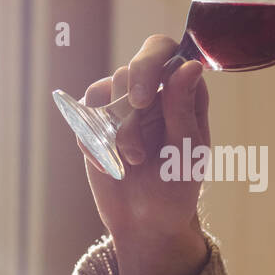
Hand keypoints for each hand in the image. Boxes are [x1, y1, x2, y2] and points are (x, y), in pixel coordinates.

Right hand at [79, 35, 210, 274]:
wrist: (145, 224)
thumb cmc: (176, 189)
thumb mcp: (187, 152)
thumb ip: (184, 109)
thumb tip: (190, 65)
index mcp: (182, 91)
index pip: (163, 50)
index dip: (149, 65)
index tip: (142, 100)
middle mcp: (153, 91)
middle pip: (130, 69)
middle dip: (129, 108)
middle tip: (136, 149)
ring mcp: (122, 106)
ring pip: (106, 91)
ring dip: (117, 132)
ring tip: (132, 162)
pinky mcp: (96, 122)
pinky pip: (84, 114)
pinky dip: (93, 141)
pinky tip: (109, 167)